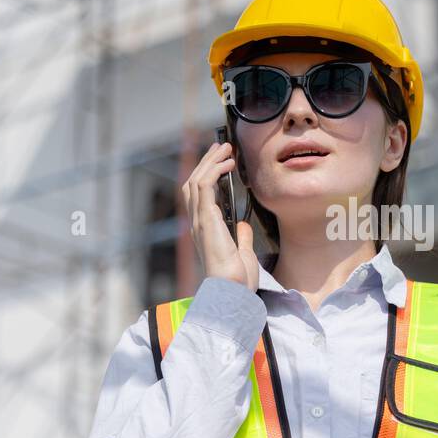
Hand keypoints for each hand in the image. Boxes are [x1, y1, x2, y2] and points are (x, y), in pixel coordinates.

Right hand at [181, 140, 258, 290]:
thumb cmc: (237, 280)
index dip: (206, 174)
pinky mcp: (206, 220)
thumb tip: (242, 225)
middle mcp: (198, 223)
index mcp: (205, 230)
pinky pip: (204, 187)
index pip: (198, 195)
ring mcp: (200, 221)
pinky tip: (227, 164)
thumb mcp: (243, 254)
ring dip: (210, 161)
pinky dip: (214, 171)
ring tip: (225, 149)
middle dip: (206, 162)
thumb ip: (241, 238)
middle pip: (194, 183)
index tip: (220, 160)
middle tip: (221, 147)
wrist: (233, 291)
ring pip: (196, 180)